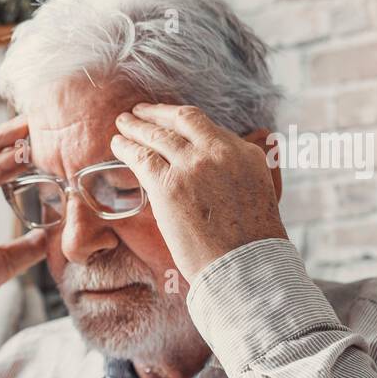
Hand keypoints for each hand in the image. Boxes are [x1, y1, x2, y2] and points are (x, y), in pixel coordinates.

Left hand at [110, 103, 286, 281]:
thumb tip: (220, 170)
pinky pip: (141, 157)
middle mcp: (221, 152)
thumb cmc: (249, 243)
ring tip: (123, 123)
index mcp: (246, 153)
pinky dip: (126, 148)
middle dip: (157, 113)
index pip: (208, 128)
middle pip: (182, 120)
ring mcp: (194, 166)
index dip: (183, 122)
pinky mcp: (169, 185)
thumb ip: (238, 173)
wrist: (245, 266)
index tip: (169, 121)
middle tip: (140, 111)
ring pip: (158, 135)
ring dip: (136, 126)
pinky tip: (117, 144)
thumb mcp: (260, 195)